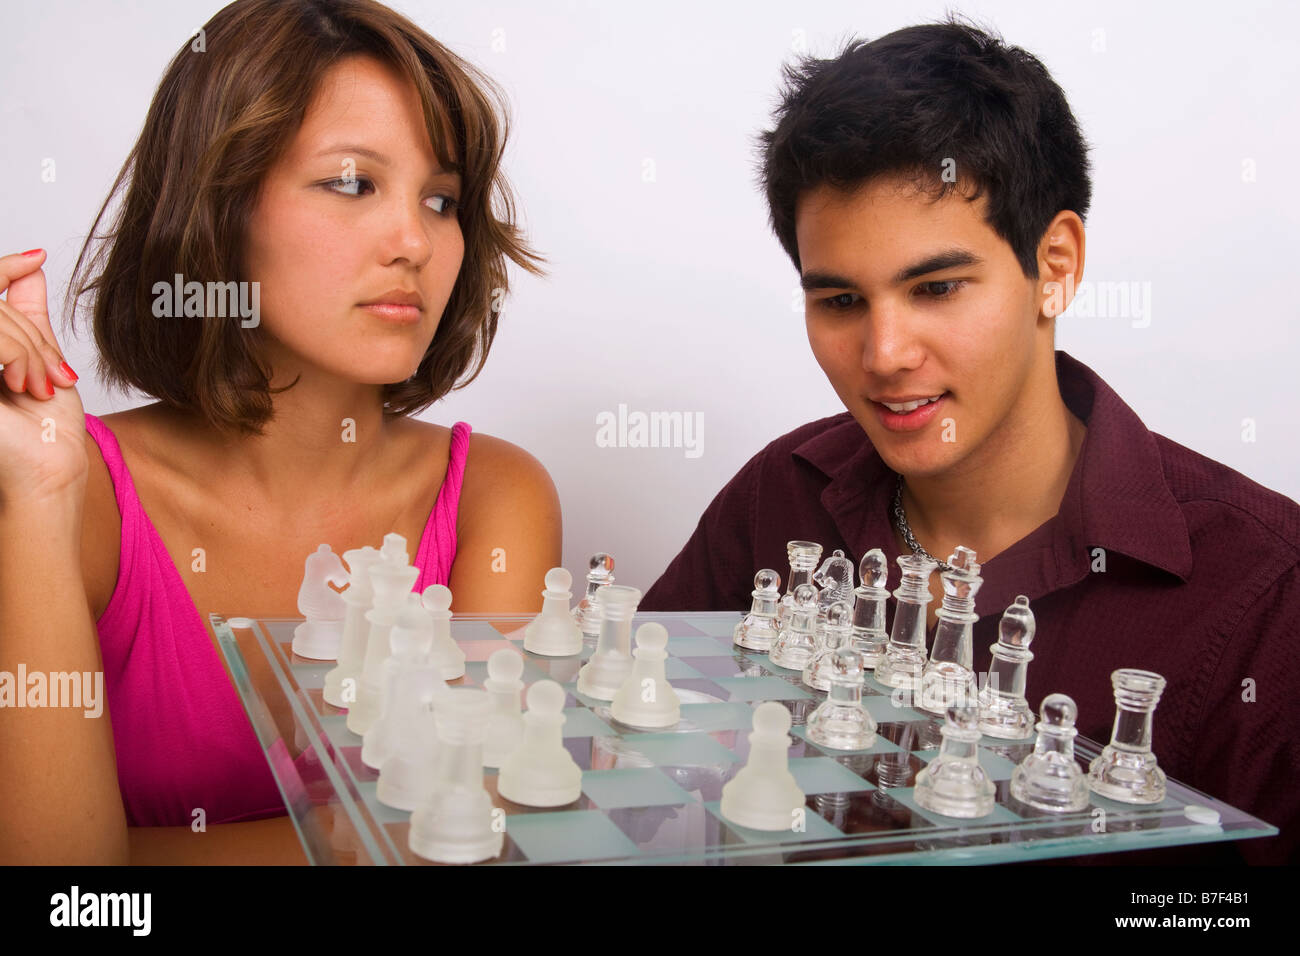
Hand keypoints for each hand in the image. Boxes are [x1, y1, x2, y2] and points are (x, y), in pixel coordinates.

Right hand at [0, 249, 87, 503]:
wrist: (45, 469)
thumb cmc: (45, 425)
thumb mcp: (39, 356)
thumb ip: (26, 313)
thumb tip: (33, 263)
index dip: (5, 268)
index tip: (35, 258)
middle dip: (31, 337)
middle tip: (53, 374)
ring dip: (27, 350)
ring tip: (38, 386)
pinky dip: (17, 356)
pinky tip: (21, 386)